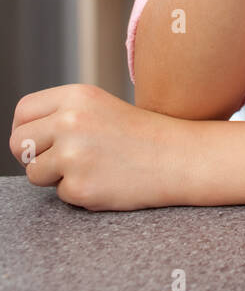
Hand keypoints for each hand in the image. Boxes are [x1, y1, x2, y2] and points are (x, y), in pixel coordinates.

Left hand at [9, 84, 201, 210]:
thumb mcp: (99, 106)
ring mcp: (73, 155)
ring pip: (34, 173)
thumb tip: (23, 138)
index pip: (23, 112)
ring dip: (56, 177)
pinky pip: (60, 194)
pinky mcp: (79, 186)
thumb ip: (61, 115)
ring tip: (92, 167)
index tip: (39, 141)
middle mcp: (70, 121)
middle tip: (60, 160)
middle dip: (33, 156)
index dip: (27, 129)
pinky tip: (106, 180)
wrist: (178, 157)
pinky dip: (79, 192)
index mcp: (75, 96)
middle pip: (20, 144)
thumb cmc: (140, 134)